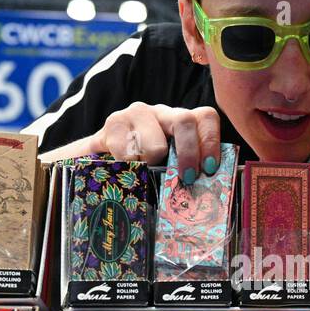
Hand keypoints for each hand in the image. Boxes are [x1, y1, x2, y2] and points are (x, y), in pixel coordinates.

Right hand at [52, 102, 222, 182]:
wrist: (99, 161)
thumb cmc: (142, 169)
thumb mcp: (167, 168)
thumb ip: (185, 173)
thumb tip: (205, 198)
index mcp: (181, 122)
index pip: (205, 117)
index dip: (210, 141)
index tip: (210, 168)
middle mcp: (162, 112)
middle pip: (184, 121)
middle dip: (188, 154)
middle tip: (186, 178)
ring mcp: (137, 114)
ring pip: (154, 142)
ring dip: (152, 164)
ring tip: (144, 172)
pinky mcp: (113, 123)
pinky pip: (126, 149)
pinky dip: (128, 165)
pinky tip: (125, 167)